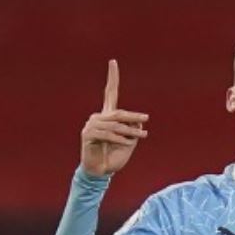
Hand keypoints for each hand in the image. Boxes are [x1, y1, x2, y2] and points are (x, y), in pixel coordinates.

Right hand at [80, 60, 149, 176]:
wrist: (100, 172)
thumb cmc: (114, 157)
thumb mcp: (129, 142)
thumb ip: (133, 130)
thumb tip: (139, 119)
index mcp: (107, 116)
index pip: (109, 93)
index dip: (112, 77)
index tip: (113, 61)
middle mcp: (98, 117)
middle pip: (118, 113)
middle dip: (133, 116)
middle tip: (147, 118)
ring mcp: (91, 125)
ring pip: (115, 125)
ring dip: (130, 131)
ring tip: (142, 136)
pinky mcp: (88, 135)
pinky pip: (108, 134)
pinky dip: (119, 139)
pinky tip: (128, 143)